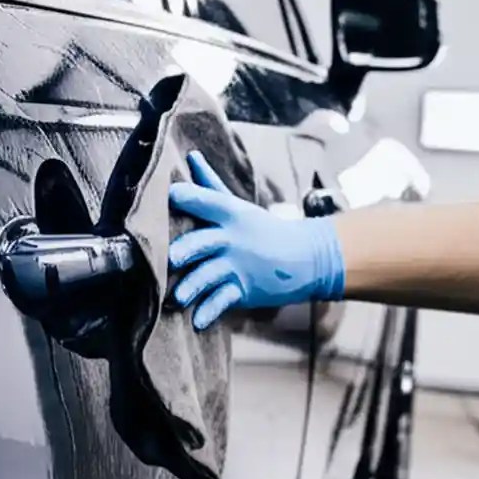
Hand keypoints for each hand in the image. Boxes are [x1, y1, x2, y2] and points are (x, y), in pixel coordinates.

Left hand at [168, 151, 345, 330]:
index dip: (188, 196)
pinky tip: (197, 322)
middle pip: (205, 241)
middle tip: (172, 259)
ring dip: (193, 287)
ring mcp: (238, 265)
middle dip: (188, 250)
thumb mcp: (238, 206)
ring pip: (210, 275)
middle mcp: (232, 238)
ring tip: (178, 298)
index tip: (170, 194)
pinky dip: (210, 312)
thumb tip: (192, 156)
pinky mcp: (243, 289)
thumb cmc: (264, 228)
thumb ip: (210, 185)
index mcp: (230, 213)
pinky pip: (223, 301)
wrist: (308, 258)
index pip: (207, 201)